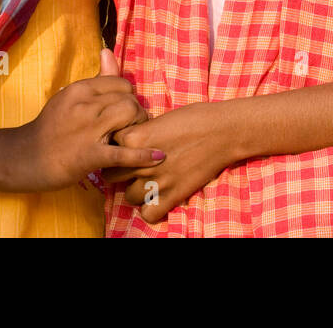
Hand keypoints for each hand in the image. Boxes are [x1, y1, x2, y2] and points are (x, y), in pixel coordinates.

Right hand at [0, 49, 161, 191]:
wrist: (24, 158)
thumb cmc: (51, 127)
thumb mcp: (70, 97)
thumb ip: (96, 79)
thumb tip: (108, 50)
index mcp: (80, 89)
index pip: (122, 84)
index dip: (129, 97)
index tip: (124, 112)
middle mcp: (84, 105)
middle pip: (129, 99)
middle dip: (137, 113)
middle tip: (131, 127)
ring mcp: (86, 130)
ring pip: (129, 115)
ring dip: (138, 128)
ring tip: (132, 138)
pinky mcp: (89, 156)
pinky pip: (122, 153)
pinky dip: (143, 156)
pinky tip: (157, 157)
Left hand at [102, 101, 235, 224]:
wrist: (223, 131)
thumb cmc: (195, 118)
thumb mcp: (161, 119)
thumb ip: (142, 134)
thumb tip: (132, 142)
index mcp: (135, 138)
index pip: (109, 148)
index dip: (117, 148)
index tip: (127, 148)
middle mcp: (141, 161)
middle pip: (111, 174)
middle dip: (119, 171)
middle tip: (132, 168)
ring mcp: (156, 180)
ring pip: (128, 196)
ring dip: (136, 190)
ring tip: (148, 182)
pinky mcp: (172, 195)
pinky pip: (148, 213)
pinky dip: (151, 208)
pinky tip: (158, 197)